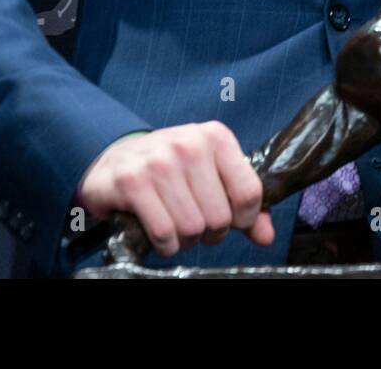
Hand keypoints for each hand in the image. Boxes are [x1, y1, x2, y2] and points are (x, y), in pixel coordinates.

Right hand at [77, 122, 273, 256]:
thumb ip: (242, 203)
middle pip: (219, 217)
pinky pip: (163, 233)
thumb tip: (266, 236)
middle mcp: (189, 143)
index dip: (244, 219)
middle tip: (196, 224)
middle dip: (210, 232)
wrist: (115, 160)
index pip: (250, 192)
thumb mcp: (211, 175)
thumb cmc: (172, 170)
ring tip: (176, 226)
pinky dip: (165, 244)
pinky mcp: (131, 182)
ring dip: (185, 240)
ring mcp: (159, 161)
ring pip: (191, 228)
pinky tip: (159, 232)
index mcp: (216, 136)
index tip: (231, 220)